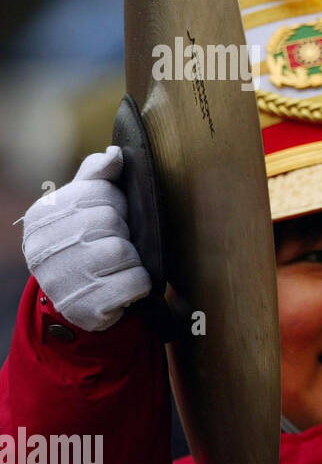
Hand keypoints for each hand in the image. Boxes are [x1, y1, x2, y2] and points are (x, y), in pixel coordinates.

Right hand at [21, 147, 151, 331]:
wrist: (80, 300)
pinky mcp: (86, 308)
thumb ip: (97, 177)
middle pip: (110, 221)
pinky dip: (139, 284)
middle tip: (113, 245)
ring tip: (117, 267)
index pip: (97, 193)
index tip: (109, 218)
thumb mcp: (84, 207)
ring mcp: (61, 281)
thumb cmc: (85, 244)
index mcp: (41, 218)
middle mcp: (42, 249)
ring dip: (132, 260)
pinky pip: (135, 283)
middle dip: (123, 232)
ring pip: (123, 252)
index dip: (114, 204)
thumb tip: (114, 155)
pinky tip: (123, 286)